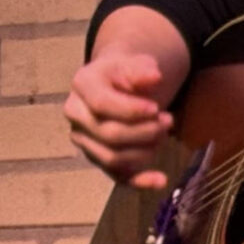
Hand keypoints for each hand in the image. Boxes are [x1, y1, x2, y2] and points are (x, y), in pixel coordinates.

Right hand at [67, 6, 191, 188]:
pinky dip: (139, 181)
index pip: (102, 104)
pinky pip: (116, 176)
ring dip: (144, 151)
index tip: (156, 109)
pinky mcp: (97, 157)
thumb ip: (141, 69)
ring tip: (164, 135)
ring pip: (112, 158)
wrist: (118, 82)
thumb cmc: (127, 72)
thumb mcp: (135, 62)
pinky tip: (160, 180)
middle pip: (108, 134)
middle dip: (143, 132)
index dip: (130, 110)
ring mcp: (84, 139)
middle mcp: (76, 114)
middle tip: (168, 121)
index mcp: (82, 84)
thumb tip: (154, 76)